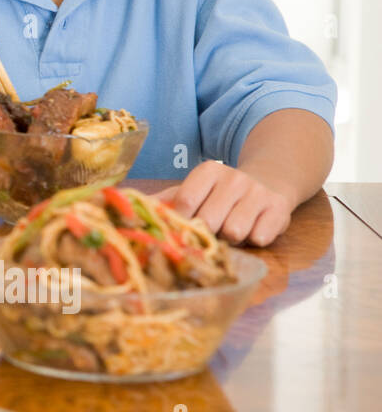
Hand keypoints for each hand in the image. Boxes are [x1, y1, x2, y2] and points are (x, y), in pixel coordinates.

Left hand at [158, 160, 293, 246]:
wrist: (269, 182)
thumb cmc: (221, 193)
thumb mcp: (194, 190)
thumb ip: (167, 200)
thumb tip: (132, 205)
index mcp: (208, 171)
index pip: (185, 202)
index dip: (183, 220)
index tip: (185, 226)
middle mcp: (233, 178)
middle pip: (209, 220)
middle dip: (208, 232)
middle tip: (214, 228)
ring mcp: (258, 192)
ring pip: (234, 232)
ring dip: (232, 238)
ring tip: (233, 228)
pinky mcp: (279, 208)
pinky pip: (260, 237)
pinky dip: (254, 240)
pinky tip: (254, 229)